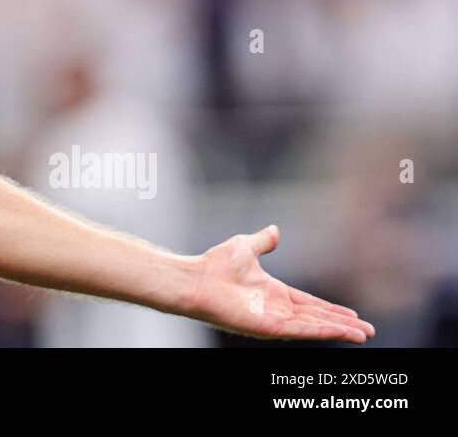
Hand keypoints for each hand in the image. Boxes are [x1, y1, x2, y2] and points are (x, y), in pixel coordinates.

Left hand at [185, 224, 374, 342]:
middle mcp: (277, 308)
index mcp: (274, 292)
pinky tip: (341, 332)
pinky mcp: (269, 327)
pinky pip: (301, 330)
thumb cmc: (214, 265)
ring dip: (339, 330)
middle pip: (318, 318)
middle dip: (343, 324)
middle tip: (368, 331)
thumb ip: (263, 241)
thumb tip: (274, 229)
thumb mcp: (245, 247)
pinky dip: (323, 331)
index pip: (310, 304)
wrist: (196, 278)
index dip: (332, 309)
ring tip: (363, 335)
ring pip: (314, 327)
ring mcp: (274, 319)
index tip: (353, 315)